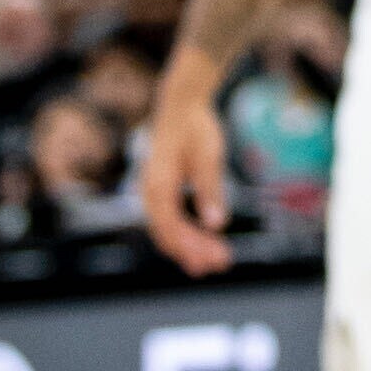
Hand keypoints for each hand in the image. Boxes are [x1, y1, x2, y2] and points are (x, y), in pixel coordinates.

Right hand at [140, 61, 231, 274]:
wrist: (180, 106)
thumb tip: (217, 224)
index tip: (214, 260)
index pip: (171, 228)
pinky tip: (204, 241)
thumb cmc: (195, 128)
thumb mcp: (208, 157)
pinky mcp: (161, 192)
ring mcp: (152, 193)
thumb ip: (211, 191)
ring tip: (216, 259)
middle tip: (221, 264)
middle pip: (167, 234)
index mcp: (157, 185)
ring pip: (168, 230)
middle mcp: (149, 193)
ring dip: (190, 246)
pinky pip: (170, 220)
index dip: (191, 248)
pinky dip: (186, 234)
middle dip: (193, 252)